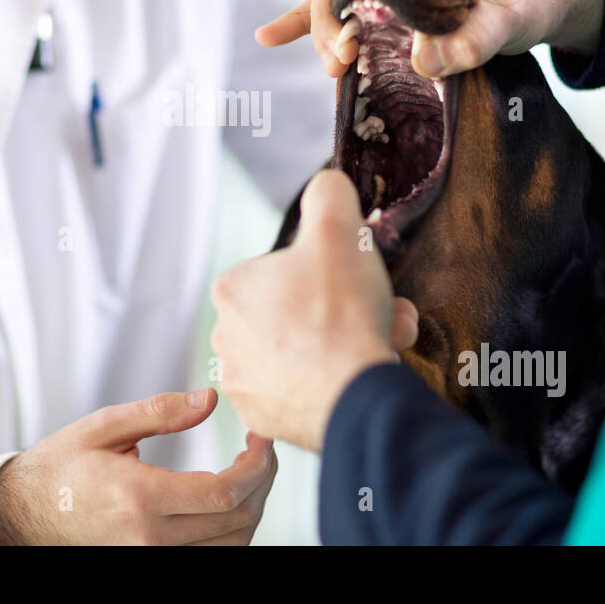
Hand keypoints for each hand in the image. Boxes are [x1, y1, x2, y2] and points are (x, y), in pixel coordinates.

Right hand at [0, 389, 275, 544]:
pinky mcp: (150, 562)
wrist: (20, 514)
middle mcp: (149, 537)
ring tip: (249, 470)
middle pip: (238, 521)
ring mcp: (151, 557)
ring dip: (252, 508)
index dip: (258, 465)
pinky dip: (232, 530)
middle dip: (262, 481)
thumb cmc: (60, 466)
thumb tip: (210, 399)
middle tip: (262, 448)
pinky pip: (211, 556)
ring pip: (231, 546)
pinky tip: (228, 498)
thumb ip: (160, 412)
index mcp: (139, 497)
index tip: (261, 436)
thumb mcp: (103, 426)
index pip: (225, 492)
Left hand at [209, 170, 419, 451]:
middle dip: (342, 309)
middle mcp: (227, 337)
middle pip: (297, 311)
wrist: (351, 394)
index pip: (285, 268)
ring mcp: (244, 382)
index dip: (329, 269)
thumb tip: (325, 186)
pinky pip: (303, 390)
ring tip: (377, 344)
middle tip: (377, 312)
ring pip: (303, 351)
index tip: (355, 278)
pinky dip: (331, 381)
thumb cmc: (339, 312)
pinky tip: (357, 375)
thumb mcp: (338, 227)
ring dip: (342, 343)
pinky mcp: (265, 417)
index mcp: (233, 288)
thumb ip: (328, 193)